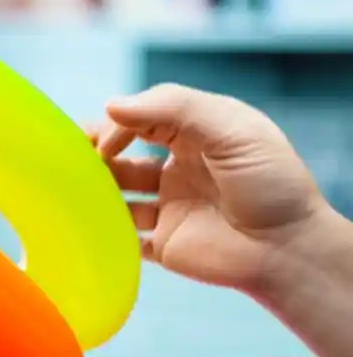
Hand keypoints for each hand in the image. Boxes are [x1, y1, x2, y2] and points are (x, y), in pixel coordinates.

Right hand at [91, 83, 329, 294]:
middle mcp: (178, 168)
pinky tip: (86, 222)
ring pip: (119, 193)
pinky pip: (125, 236)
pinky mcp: (165, 243)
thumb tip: (111, 106)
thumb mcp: (230, 129)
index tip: (103, 142)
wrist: (289, 251)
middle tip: (68, 158)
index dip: (117, 125)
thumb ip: (172, 108)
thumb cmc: (268, 182)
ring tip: (72, 190)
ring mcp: (170, 206)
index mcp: (196, 136)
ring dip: (95, 189)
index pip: (143, 118)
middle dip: (95, 153)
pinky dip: (103, 230)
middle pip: (124, 155)